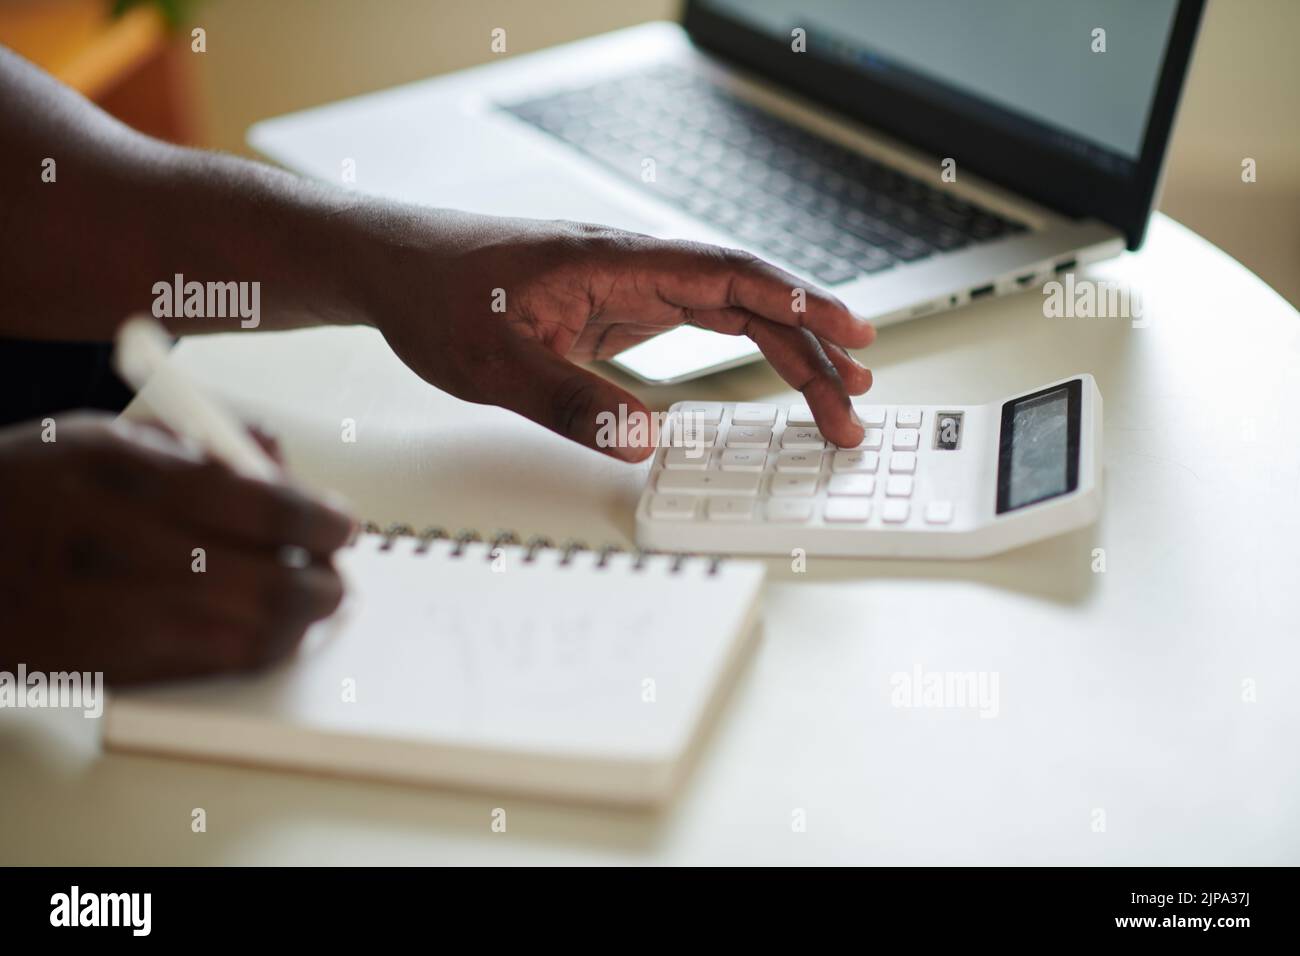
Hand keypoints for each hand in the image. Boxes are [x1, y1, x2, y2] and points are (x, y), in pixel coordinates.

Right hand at [0, 414, 354, 684]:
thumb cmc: (26, 496)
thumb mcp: (102, 441)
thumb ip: (196, 448)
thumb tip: (278, 457)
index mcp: (121, 468)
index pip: (258, 500)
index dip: (318, 520)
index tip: (343, 526)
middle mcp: (115, 539)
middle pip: (265, 577)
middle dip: (321, 582)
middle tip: (335, 577)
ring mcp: (106, 610)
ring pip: (247, 632)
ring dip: (296, 623)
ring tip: (307, 606)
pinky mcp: (100, 663)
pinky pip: (206, 666)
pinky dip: (253, 651)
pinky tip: (264, 636)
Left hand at [371, 215, 875, 458]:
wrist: (392, 269)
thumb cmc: (434, 295)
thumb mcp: (492, 364)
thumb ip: (569, 402)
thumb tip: (644, 444)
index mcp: (615, 263)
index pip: (732, 274)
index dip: (801, 302)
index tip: (854, 333)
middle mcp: (633, 268)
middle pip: (749, 298)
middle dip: (812, 346)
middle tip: (855, 402)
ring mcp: (628, 288)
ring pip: (733, 312)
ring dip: (789, 350)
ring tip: (835, 395)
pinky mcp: (615, 310)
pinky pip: (701, 326)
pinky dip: (747, 350)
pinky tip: (774, 372)